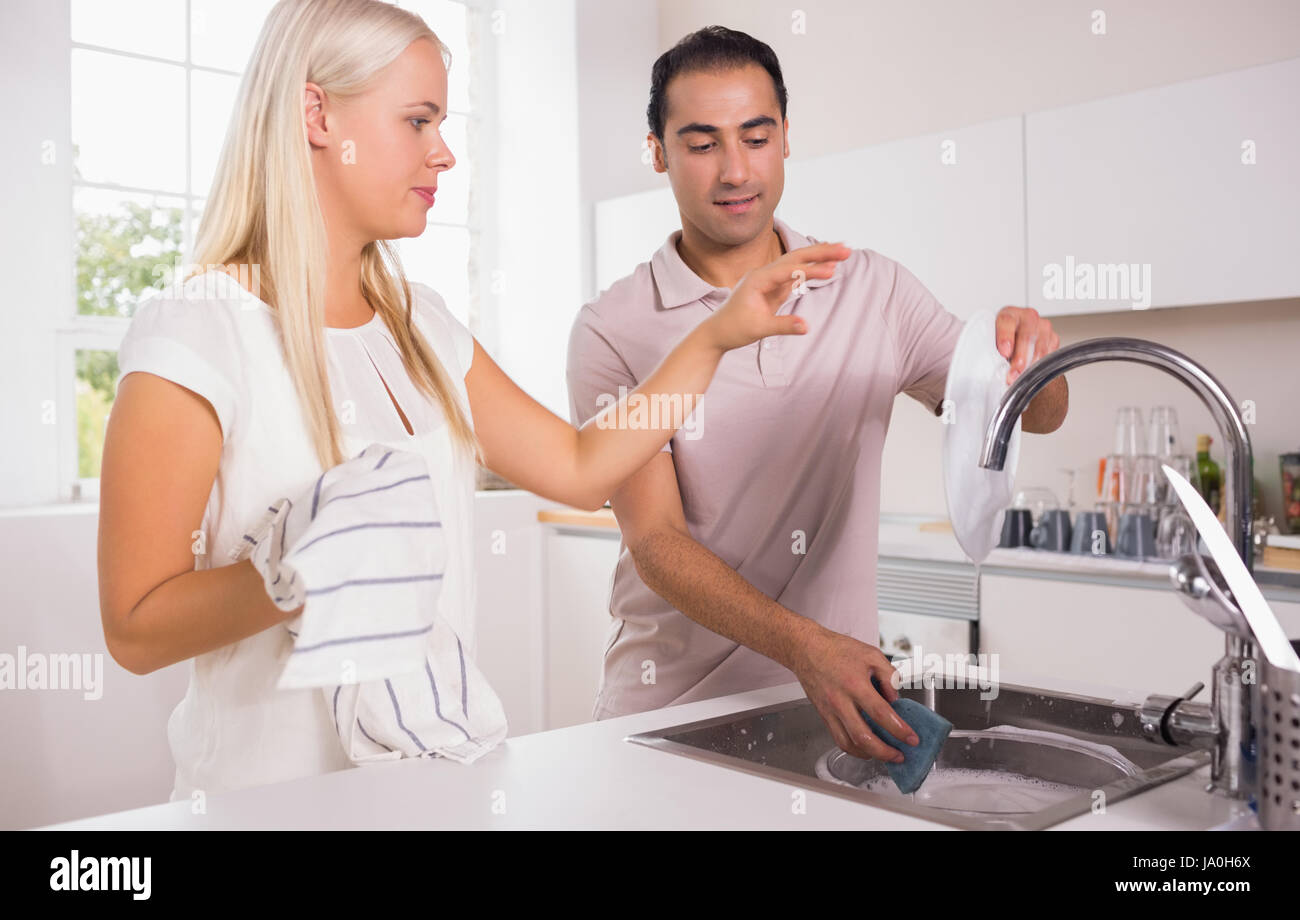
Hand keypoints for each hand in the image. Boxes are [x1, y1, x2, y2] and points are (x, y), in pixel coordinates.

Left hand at [700, 242, 850, 351]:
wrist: (717, 332)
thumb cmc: (734, 328)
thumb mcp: (758, 329)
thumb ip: (783, 326)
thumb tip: (806, 326)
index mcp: (758, 279)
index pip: (789, 270)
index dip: (811, 270)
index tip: (831, 271)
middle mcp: (764, 274)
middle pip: (796, 257)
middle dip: (821, 252)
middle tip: (846, 248)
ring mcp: (770, 279)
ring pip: (798, 263)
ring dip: (820, 257)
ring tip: (844, 252)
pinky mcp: (775, 287)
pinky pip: (797, 274)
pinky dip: (813, 270)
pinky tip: (829, 267)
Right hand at [791, 624, 918, 762]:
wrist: (806, 649)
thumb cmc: (836, 649)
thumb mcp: (871, 654)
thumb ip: (889, 675)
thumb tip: (895, 698)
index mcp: (855, 684)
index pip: (881, 713)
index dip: (899, 729)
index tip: (911, 738)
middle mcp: (840, 701)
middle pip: (863, 737)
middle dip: (885, 751)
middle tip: (899, 755)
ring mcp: (830, 710)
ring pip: (848, 743)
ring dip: (869, 754)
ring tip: (884, 755)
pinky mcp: (823, 715)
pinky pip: (838, 739)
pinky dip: (854, 748)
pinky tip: (865, 748)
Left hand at [995, 306, 1059, 384]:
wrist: (1014, 340)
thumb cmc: (1001, 340)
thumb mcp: (992, 341)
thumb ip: (992, 348)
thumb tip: (993, 365)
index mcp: (1009, 314)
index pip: (1007, 321)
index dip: (1006, 337)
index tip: (1004, 353)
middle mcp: (1028, 317)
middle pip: (1027, 336)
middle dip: (1020, 359)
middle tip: (1013, 374)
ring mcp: (1043, 326)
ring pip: (1040, 347)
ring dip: (1031, 366)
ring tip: (1021, 379)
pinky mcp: (1053, 338)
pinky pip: (1050, 353)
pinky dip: (1041, 366)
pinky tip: (1032, 373)